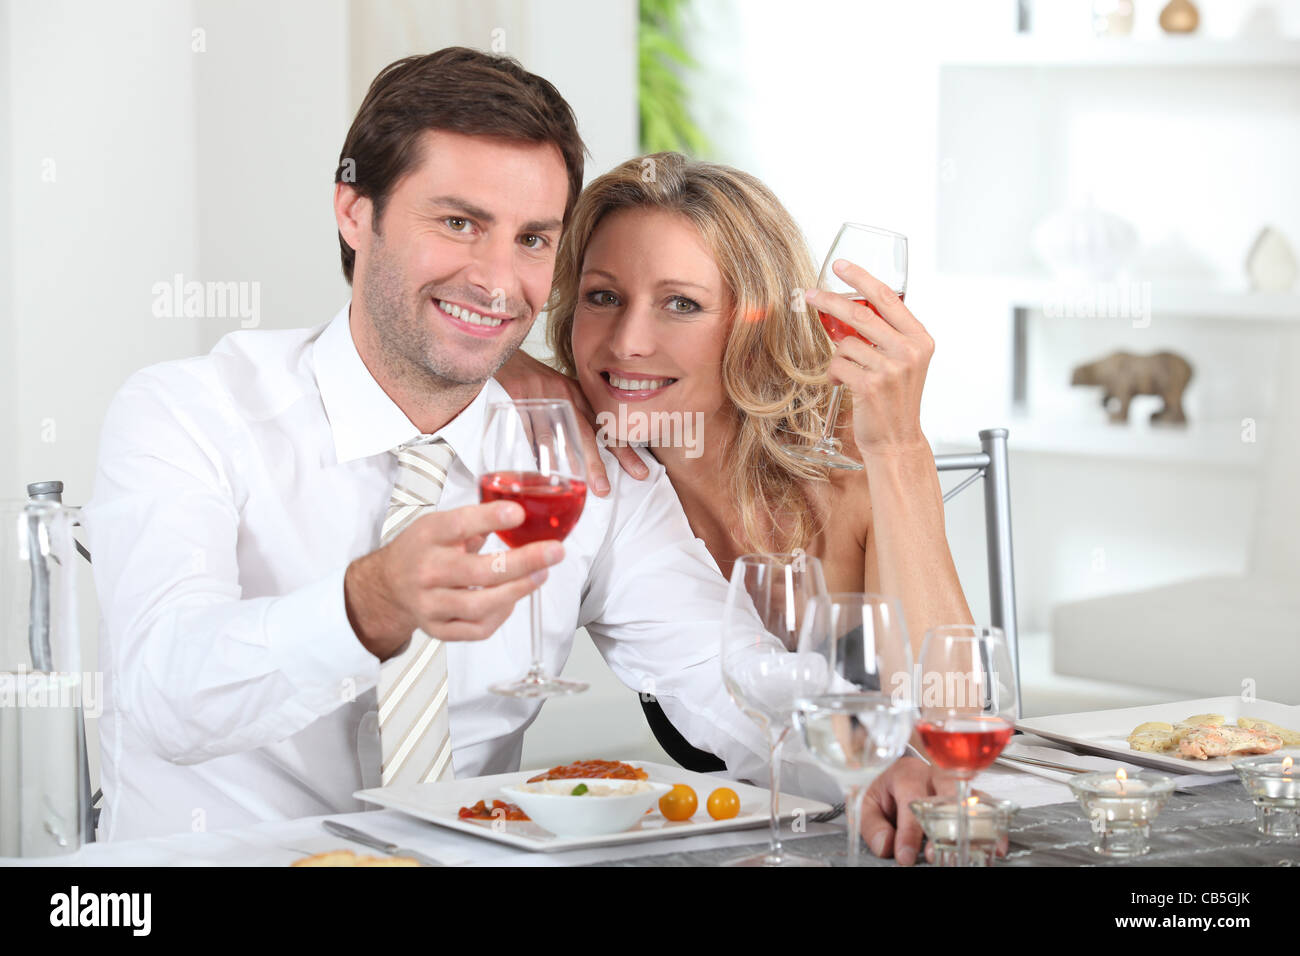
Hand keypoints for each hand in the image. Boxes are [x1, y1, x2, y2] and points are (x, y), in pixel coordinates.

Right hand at [344, 501, 564, 659]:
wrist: (389, 584)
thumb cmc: (423, 549)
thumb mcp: (440, 524)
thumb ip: (477, 520)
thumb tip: (525, 512)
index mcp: (428, 536)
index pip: (458, 525)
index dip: (490, 518)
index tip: (518, 513)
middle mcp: (426, 571)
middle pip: (478, 571)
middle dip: (524, 562)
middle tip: (554, 552)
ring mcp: (430, 604)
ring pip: (480, 605)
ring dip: (519, 590)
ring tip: (541, 575)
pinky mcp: (438, 628)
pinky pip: (478, 628)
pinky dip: (502, 615)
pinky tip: (512, 599)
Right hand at [495, 350, 648, 494]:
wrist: (504, 353)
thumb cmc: (534, 378)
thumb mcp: (561, 388)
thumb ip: (578, 412)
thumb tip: (595, 449)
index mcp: (578, 395)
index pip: (605, 425)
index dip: (624, 450)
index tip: (640, 471)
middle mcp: (563, 396)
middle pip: (584, 433)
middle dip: (596, 463)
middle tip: (604, 489)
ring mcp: (539, 397)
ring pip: (554, 436)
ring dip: (565, 463)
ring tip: (576, 487)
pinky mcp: (515, 399)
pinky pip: (526, 431)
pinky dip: (533, 452)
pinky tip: (541, 471)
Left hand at [804, 260, 933, 457]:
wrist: (897, 440)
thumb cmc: (895, 400)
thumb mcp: (904, 361)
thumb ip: (887, 335)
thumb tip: (850, 307)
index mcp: (920, 338)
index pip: (887, 297)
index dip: (861, 277)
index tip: (840, 266)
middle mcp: (909, 350)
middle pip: (859, 313)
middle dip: (828, 301)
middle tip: (809, 294)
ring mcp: (891, 368)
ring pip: (844, 344)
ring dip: (838, 357)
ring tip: (849, 373)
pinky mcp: (871, 385)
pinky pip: (838, 365)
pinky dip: (835, 374)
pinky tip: (845, 385)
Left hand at [858, 757, 1004, 865]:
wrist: (895, 771)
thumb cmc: (885, 788)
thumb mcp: (867, 804)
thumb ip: (872, 825)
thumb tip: (886, 845)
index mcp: (906, 774)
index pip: (910, 802)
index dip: (908, 833)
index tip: (905, 856)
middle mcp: (934, 775)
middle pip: (947, 794)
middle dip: (944, 825)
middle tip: (935, 852)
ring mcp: (955, 783)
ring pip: (970, 798)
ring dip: (973, 825)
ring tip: (976, 850)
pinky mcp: (969, 794)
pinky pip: (985, 806)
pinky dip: (992, 825)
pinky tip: (995, 844)